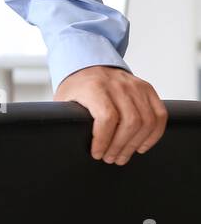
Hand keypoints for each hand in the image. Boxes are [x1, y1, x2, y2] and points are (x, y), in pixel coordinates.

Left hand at [53, 65, 167, 164]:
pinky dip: (154, 134)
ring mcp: (135, 86)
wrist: (90, 65)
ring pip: (146, 121)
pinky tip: (141, 145)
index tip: (97, 153)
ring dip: (135, 144)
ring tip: (123, 156)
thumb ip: (68, 118)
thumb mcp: (65, 101)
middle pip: (130, 122)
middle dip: (120, 146)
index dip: (104, 140)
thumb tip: (67, 142)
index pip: (107, 117)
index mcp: (95, 87)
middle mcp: (118, 85)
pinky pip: (159, 115)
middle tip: (111, 159)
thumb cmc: (77, 87)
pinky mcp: (147, 89)